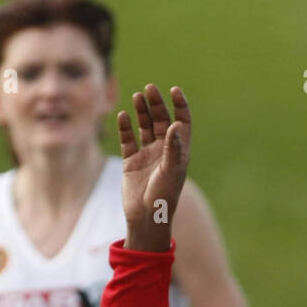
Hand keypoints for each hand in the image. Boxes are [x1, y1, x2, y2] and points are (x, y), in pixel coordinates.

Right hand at [118, 84, 190, 250]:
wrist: (146, 217)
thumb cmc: (164, 197)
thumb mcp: (171, 171)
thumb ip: (173, 148)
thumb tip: (175, 124)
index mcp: (178, 151)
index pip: (182, 122)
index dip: (180, 105)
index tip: (174, 90)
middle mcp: (163, 150)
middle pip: (161, 120)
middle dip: (156, 103)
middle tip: (150, 89)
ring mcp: (146, 154)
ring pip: (144, 126)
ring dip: (141, 111)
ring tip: (137, 96)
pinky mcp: (130, 161)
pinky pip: (127, 139)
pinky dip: (125, 127)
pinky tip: (124, 116)